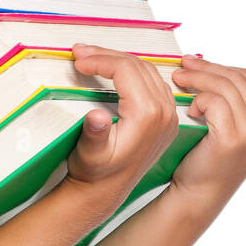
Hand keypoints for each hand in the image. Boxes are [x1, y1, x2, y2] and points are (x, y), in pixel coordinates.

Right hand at [64, 43, 179, 204]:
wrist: (105, 193)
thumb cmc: (94, 173)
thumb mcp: (90, 155)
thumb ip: (95, 134)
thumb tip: (96, 116)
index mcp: (148, 116)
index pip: (126, 70)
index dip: (99, 59)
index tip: (77, 59)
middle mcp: (165, 113)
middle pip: (138, 65)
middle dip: (107, 55)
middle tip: (80, 52)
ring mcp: (169, 115)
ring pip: (147, 71)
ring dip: (119, 61)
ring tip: (92, 59)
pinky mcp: (166, 118)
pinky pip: (153, 82)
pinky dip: (132, 72)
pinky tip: (113, 73)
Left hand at [169, 55, 245, 204]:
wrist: (199, 195)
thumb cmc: (209, 161)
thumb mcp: (235, 131)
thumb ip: (237, 106)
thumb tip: (213, 69)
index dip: (224, 66)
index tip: (199, 63)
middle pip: (238, 79)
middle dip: (207, 68)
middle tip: (183, 64)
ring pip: (224, 88)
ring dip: (198, 79)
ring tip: (178, 79)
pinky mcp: (234, 137)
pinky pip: (214, 101)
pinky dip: (199, 99)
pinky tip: (190, 108)